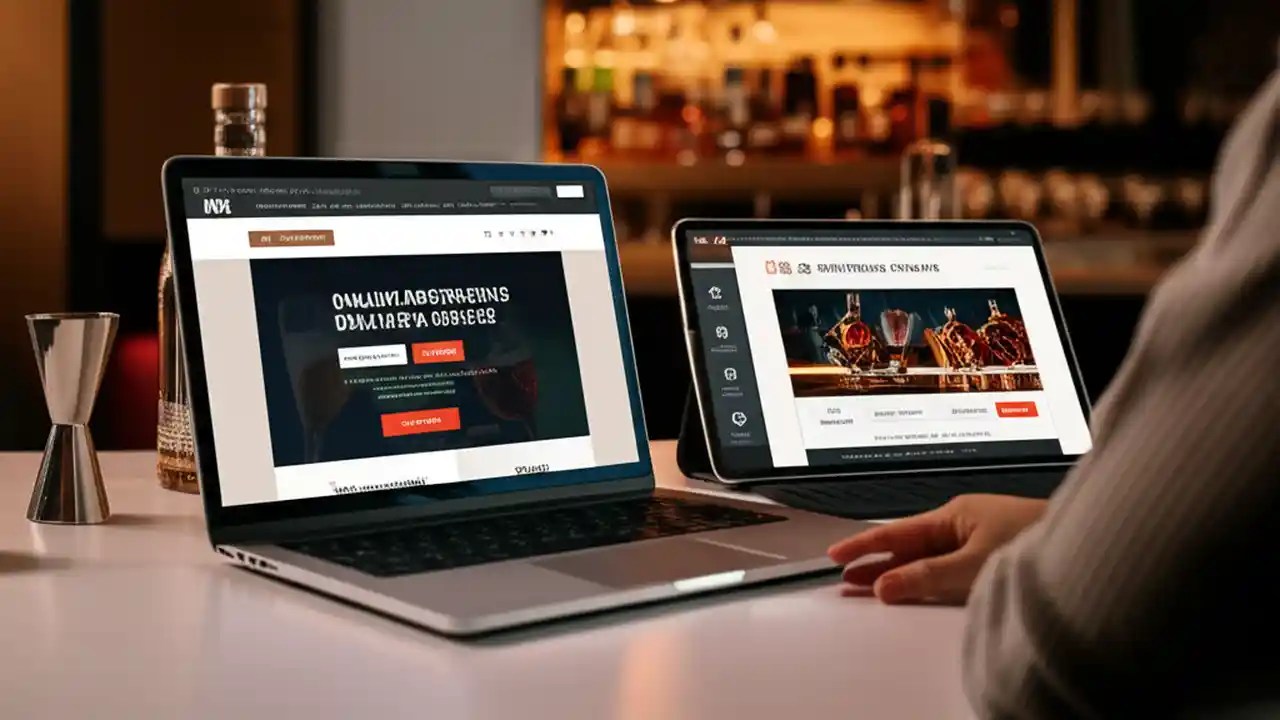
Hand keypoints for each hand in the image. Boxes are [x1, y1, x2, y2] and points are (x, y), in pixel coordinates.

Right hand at [827, 494, 1046, 604]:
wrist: (1087, 543)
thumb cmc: (1036, 539)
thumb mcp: (973, 564)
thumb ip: (927, 577)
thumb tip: (884, 586)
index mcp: (954, 515)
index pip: (897, 533)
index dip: (864, 545)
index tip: (837, 555)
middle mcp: (963, 523)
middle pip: (910, 545)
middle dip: (876, 562)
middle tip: (846, 578)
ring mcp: (978, 538)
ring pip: (929, 556)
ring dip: (899, 571)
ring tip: (869, 586)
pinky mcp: (993, 553)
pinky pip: (948, 565)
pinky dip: (926, 576)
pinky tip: (917, 586)